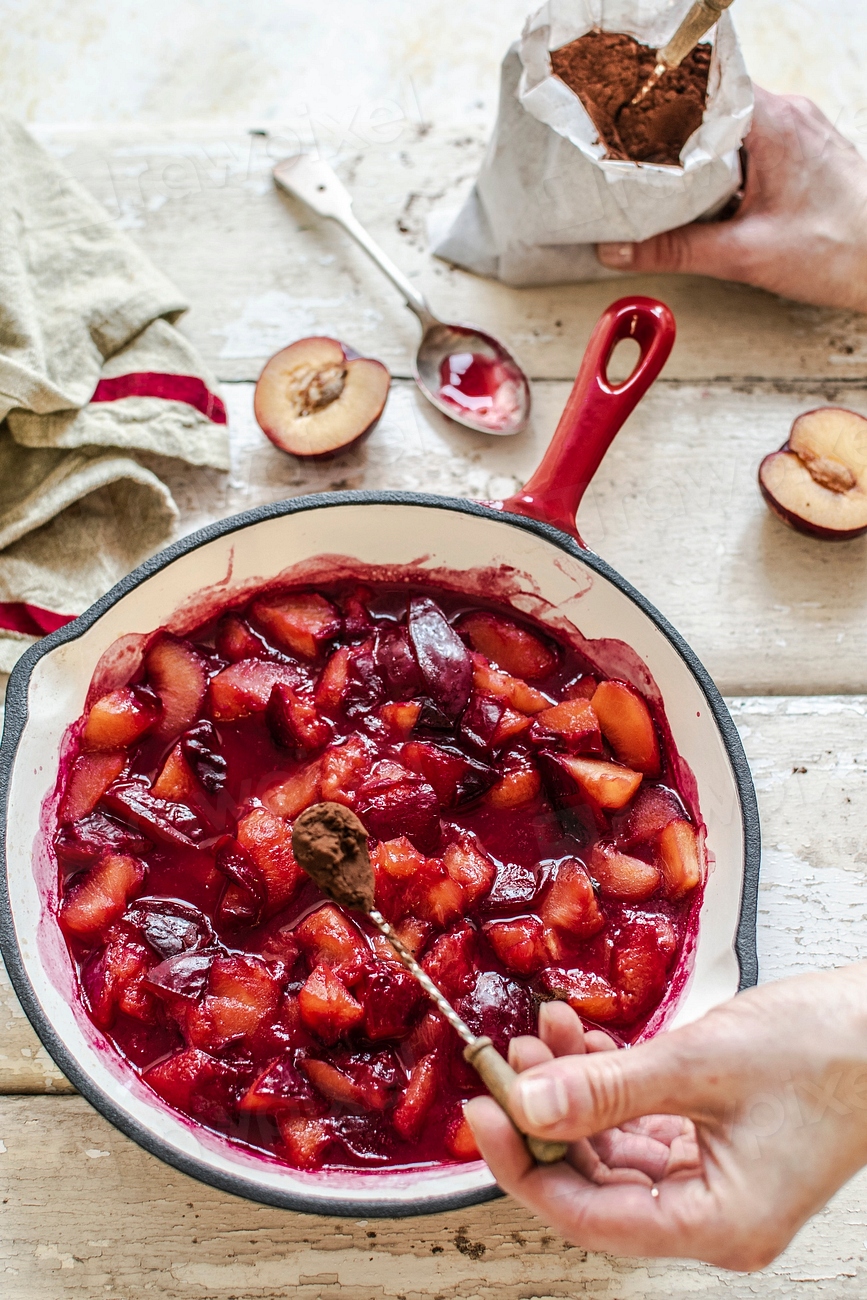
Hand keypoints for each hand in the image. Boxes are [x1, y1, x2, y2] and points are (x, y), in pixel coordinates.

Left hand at [465, 965, 866, 1269]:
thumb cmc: (822, 1053)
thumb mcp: (700, 1065)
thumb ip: (608, 1088)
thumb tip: (527, 1103)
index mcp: (716, 1226)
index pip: (587, 1217)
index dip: (523, 1165)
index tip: (482, 1112)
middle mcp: (712, 1217)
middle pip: (595, 1184)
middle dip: (547, 1116)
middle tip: (509, 1059)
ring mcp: (716, 1181)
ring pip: (614, 1149)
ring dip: (575, 1091)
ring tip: (544, 1032)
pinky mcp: (718, 1144)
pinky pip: (642, 1125)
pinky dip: (609, 1084)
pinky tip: (583, 1040)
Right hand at [596, 86, 866, 311]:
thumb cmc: (841, 251)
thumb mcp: (744, 255)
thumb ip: (676, 250)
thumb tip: (620, 249)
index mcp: (773, 122)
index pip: (702, 86)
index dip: (658, 101)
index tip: (625, 120)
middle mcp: (786, 116)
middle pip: (708, 108)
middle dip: (667, 133)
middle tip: (630, 158)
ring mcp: (795, 133)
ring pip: (726, 130)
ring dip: (694, 155)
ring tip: (660, 180)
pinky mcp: (799, 155)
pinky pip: (747, 148)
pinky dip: (720, 168)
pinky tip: (704, 195)